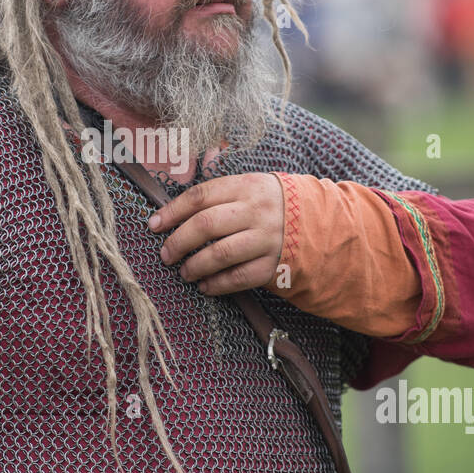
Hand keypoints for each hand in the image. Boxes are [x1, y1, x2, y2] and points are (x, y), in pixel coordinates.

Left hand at [147, 173, 284, 295]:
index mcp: (246, 186)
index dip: (172, 212)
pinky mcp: (274, 265)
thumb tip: (172, 210)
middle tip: (166, 254)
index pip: (200, 196)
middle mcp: (256, 211)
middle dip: (179, 241)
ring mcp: (267, 239)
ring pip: (221, 254)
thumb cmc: (271, 205)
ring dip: (195, 266)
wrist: (320, 224)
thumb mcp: (251, 186)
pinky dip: (218, 284)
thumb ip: (218, 193)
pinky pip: (239, 277)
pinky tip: (205, 286)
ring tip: (184, 272)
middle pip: (206, 224)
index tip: (154, 225)